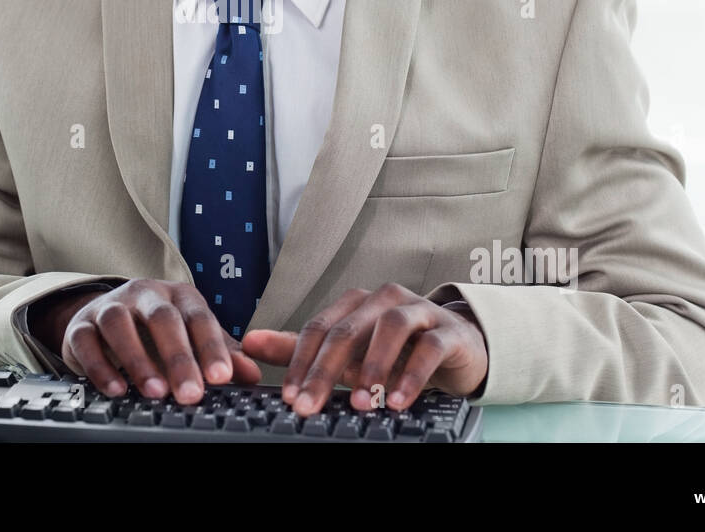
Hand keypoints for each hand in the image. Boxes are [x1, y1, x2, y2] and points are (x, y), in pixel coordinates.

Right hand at [59, 279, 261, 403]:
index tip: (222, 377)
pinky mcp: (81, 325)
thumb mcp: (191, 338)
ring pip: (120, 324)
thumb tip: (252, 374)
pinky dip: (100, 367)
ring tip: (155, 392)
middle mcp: (144, 294)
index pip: (199, 317)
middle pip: (163, 317)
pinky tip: (116, 389)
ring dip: (138, 359)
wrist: (104, 319)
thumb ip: (221, 355)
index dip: (211, 347)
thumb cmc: (155, 331)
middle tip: (191, 393)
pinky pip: (87, 342)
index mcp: (178, 295)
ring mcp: (110, 306)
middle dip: (178, 357)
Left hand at [241, 284, 487, 416]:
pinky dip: (412, 374)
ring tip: (360, 402)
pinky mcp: (446, 329)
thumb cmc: (395, 350)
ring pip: (390, 327)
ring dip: (372, 366)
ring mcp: (417, 310)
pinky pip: (429, 347)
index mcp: (354, 303)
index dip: (301, 362)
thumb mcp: (347, 353)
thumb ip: (299, 348)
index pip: (319, 328)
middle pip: (347, 329)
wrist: (455, 347)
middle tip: (311, 405)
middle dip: (325, 370)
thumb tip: (248, 342)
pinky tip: (397, 400)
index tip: (290, 397)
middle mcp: (382, 299)